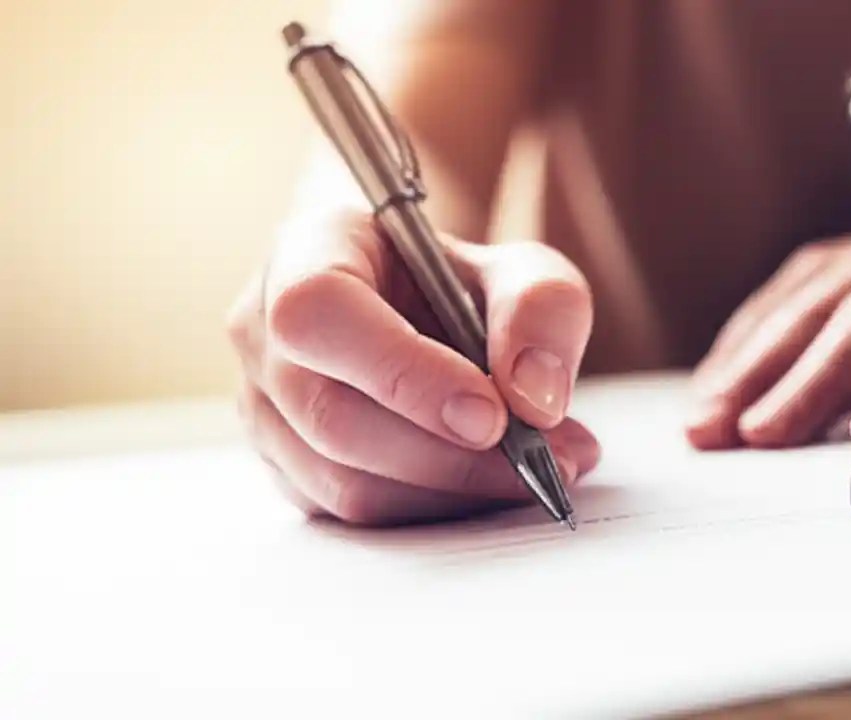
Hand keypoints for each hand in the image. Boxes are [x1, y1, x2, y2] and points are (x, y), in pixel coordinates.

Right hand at [227, 210, 598, 525]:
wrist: (418, 309)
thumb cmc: (455, 283)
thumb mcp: (519, 269)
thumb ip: (540, 309)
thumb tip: (533, 398)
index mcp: (306, 252)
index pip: (319, 313)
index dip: (402, 372)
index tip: (491, 415)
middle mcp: (263, 331)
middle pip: (334, 416)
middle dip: (450, 455)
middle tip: (547, 459)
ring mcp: (265, 409)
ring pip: (345, 482)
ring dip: (454, 491)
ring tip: (541, 469)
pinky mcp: (288, 470)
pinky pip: (354, 515)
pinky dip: (435, 510)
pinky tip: (491, 483)